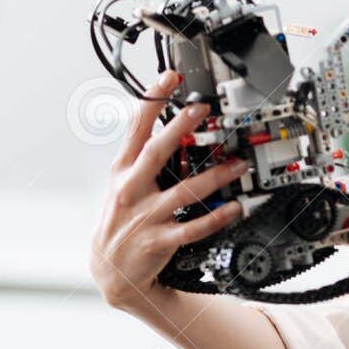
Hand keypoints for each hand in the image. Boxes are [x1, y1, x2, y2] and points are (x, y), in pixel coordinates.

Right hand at [90, 72, 246, 311]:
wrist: (111, 271)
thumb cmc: (121, 221)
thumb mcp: (122, 185)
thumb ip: (144, 158)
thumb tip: (172, 130)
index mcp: (122, 171)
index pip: (135, 128)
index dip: (151, 100)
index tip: (169, 77)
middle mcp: (132, 190)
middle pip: (156, 151)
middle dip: (178, 127)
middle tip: (201, 108)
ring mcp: (146, 216)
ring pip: (184, 191)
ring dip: (215, 176)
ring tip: (237, 163)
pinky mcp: (159, 241)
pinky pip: (194, 227)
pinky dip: (216, 217)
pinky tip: (235, 207)